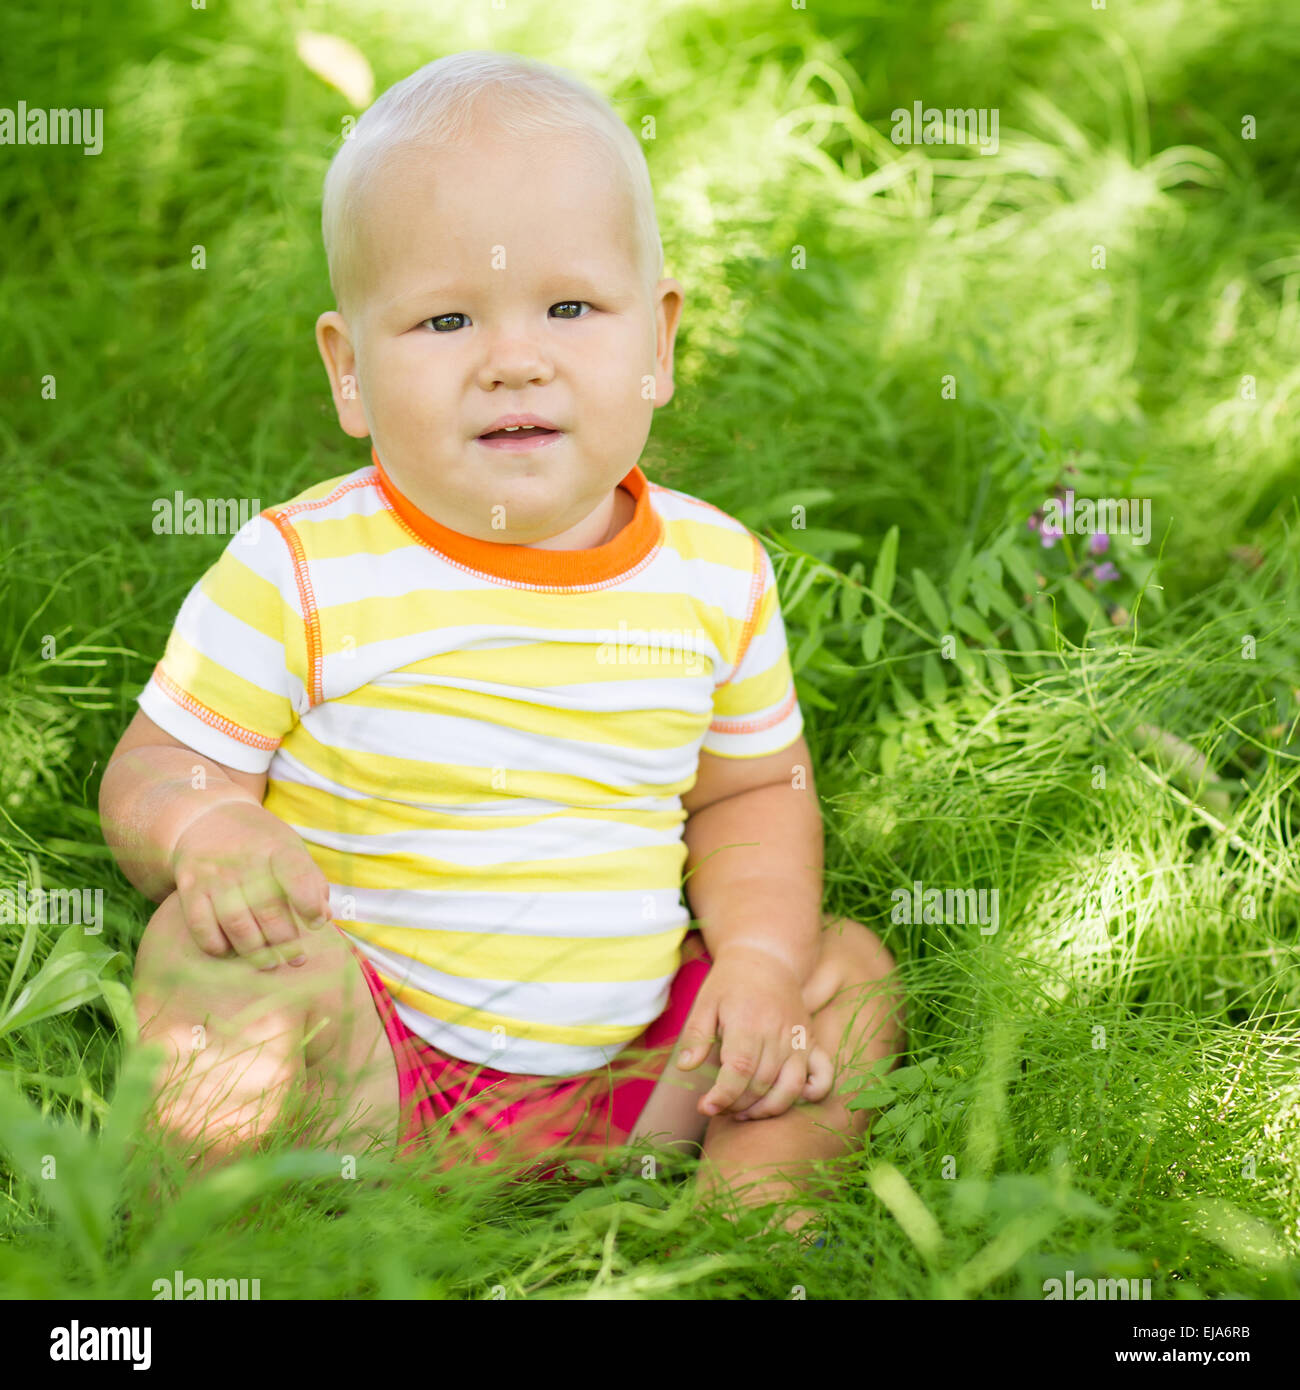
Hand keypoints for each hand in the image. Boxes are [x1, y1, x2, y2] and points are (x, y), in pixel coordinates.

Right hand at [169, 800, 332, 969]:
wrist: (204, 817)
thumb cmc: (259, 842)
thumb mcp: (290, 847)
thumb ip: (310, 881)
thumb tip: (324, 917)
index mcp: (276, 848)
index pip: (296, 874)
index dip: (308, 903)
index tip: (317, 924)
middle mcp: (244, 860)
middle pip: (268, 909)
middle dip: (286, 941)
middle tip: (296, 959)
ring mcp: (214, 874)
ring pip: (236, 923)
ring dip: (256, 951)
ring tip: (269, 963)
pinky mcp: (188, 888)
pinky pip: (201, 927)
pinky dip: (217, 946)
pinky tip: (230, 951)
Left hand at [674, 946, 834, 1120]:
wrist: (766, 957)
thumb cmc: (730, 983)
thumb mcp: (705, 1002)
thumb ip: (695, 1036)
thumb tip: (685, 1068)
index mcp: (748, 1022)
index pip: (740, 1070)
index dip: (723, 1096)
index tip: (706, 1107)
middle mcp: (778, 1033)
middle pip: (761, 1084)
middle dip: (737, 1105)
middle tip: (717, 1107)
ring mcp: (799, 1040)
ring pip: (790, 1088)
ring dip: (766, 1109)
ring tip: (743, 1111)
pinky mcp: (811, 1042)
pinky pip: (823, 1076)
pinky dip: (811, 1094)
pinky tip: (784, 1099)